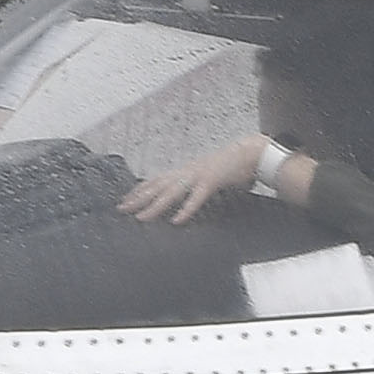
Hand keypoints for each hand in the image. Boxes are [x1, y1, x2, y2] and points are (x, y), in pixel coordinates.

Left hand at [119, 136, 265, 223]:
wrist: (252, 152)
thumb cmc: (232, 166)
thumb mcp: (207, 175)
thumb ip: (194, 186)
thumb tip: (185, 198)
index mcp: (186, 170)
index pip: (157, 180)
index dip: (140, 189)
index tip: (125, 199)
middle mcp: (188, 171)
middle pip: (157, 186)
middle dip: (138, 198)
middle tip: (121, 209)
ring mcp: (199, 175)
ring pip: (171, 192)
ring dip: (155, 206)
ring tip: (141, 218)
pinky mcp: (213, 181)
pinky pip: (196, 198)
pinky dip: (186, 209)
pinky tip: (176, 221)